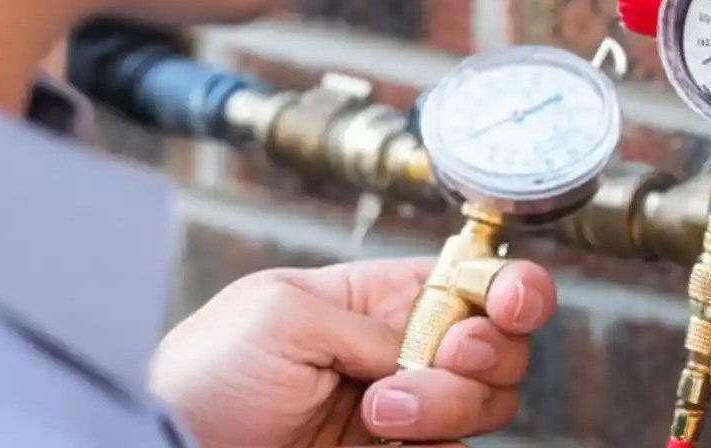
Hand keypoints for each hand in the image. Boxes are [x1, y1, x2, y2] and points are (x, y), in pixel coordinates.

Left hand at [150, 258, 555, 447]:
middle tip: (438, 360)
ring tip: (380, 414)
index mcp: (379, 297)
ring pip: (487, 401)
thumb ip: (368, 320)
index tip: (505, 303)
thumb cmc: (204, 374)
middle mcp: (402, 349)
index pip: (471, 280)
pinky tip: (391, 442)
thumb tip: (421, 349)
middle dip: (484, 351)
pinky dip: (440, 443)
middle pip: (499, 342)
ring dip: (450, 403)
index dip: (506, 285)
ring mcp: (404, 409)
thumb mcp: (279, 312)